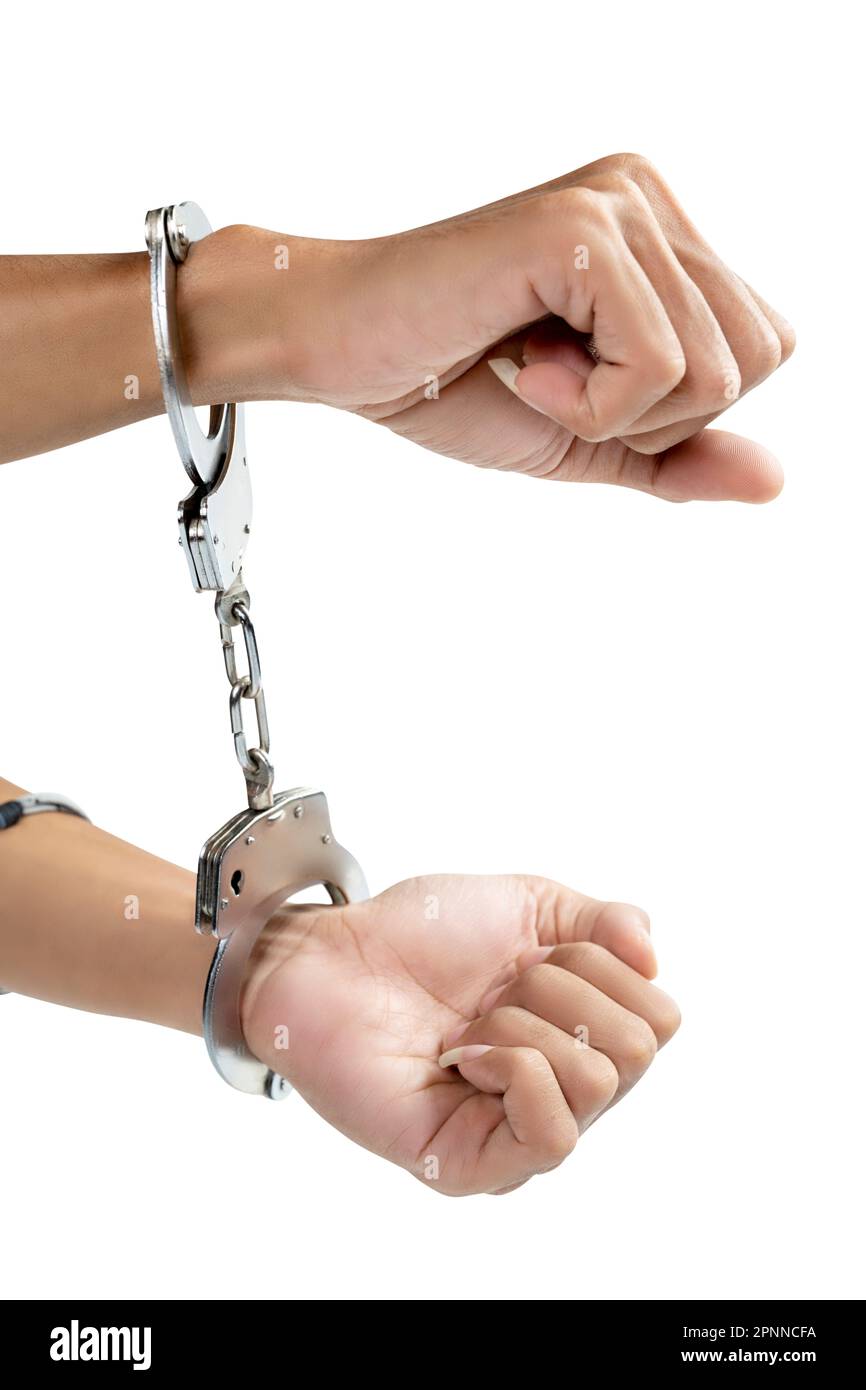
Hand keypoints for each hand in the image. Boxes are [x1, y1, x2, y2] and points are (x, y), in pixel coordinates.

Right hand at [230, 152, 792, 502]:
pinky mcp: (580, 230)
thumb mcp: (589, 440)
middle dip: (655, 415)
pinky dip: (586, 404)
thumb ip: (681, 457)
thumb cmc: (450, 383)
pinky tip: (520, 364)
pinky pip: (657, 367)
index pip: (762, 345)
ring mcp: (618, 204)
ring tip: (531, 369)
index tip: (577, 383)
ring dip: (613, 411)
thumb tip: (775, 480)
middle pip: (753, 357)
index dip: (677, 408)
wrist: (340, 354)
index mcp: (661, 234)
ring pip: (714, 368)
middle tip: (555, 381)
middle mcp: (649, 198)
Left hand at [241, 874, 679, 1195]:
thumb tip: (652, 958)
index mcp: (583, 1033)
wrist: (334, 954)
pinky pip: (552, 1135)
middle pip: (639, 1048)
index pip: (660, 1015)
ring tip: (468, 1027)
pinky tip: (462, 1056)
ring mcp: (519, 1131)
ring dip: (525, 1025)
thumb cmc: (421, 933)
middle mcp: (562, 1089)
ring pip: (599, 1082)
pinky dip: (512, 1067)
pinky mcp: (474, 1165)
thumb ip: (610, 923)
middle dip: (561, 987)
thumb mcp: (533, 903)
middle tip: (494, 991)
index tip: (532, 955)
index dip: (600, 964)